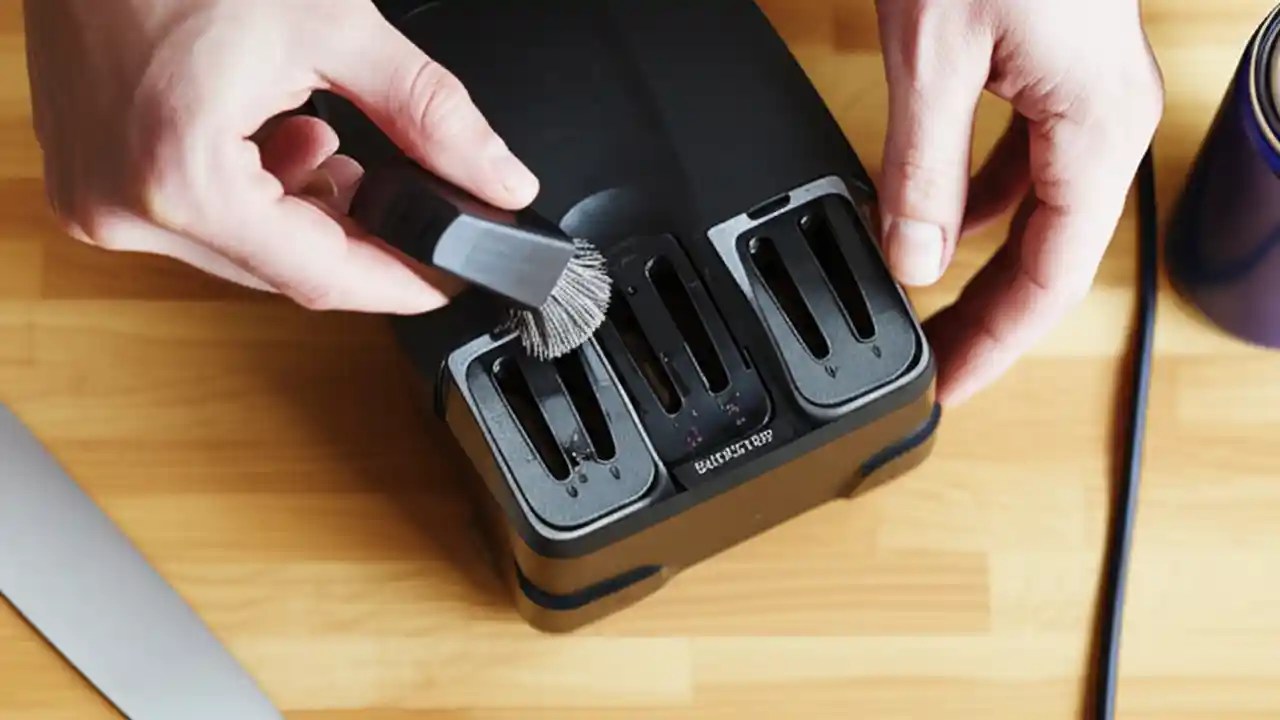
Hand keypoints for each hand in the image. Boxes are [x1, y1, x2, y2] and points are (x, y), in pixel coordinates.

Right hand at [24, 0, 538, 312]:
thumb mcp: (330, 25)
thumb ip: (428, 111)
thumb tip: (497, 177)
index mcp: (180, 180)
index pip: (321, 276)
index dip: (401, 284)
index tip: (449, 280)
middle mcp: (124, 209)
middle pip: (282, 270)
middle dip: (356, 239)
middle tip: (409, 201)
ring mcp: (99, 200)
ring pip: (244, 248)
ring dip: (305, 212)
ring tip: (334, 145)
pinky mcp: (93, 180)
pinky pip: (199, 220)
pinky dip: (255, 192)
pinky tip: (284, 139)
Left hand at [874, 0, 1162, 404]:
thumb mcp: (936, 58)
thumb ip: (922, 168)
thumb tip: (913, 258)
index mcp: (1097, 131)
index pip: (1047, 277)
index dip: (993, 345)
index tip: (947, 388)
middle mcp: (1104, 121)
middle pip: (1047, 255)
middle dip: (987, 318)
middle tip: (935, 370)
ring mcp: (1082, 95)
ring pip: (1034, 212)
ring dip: (982, 264)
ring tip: (933, 313)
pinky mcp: (1052, 71)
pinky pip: (1021, 162)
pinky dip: (978, 198)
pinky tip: (939, 217)